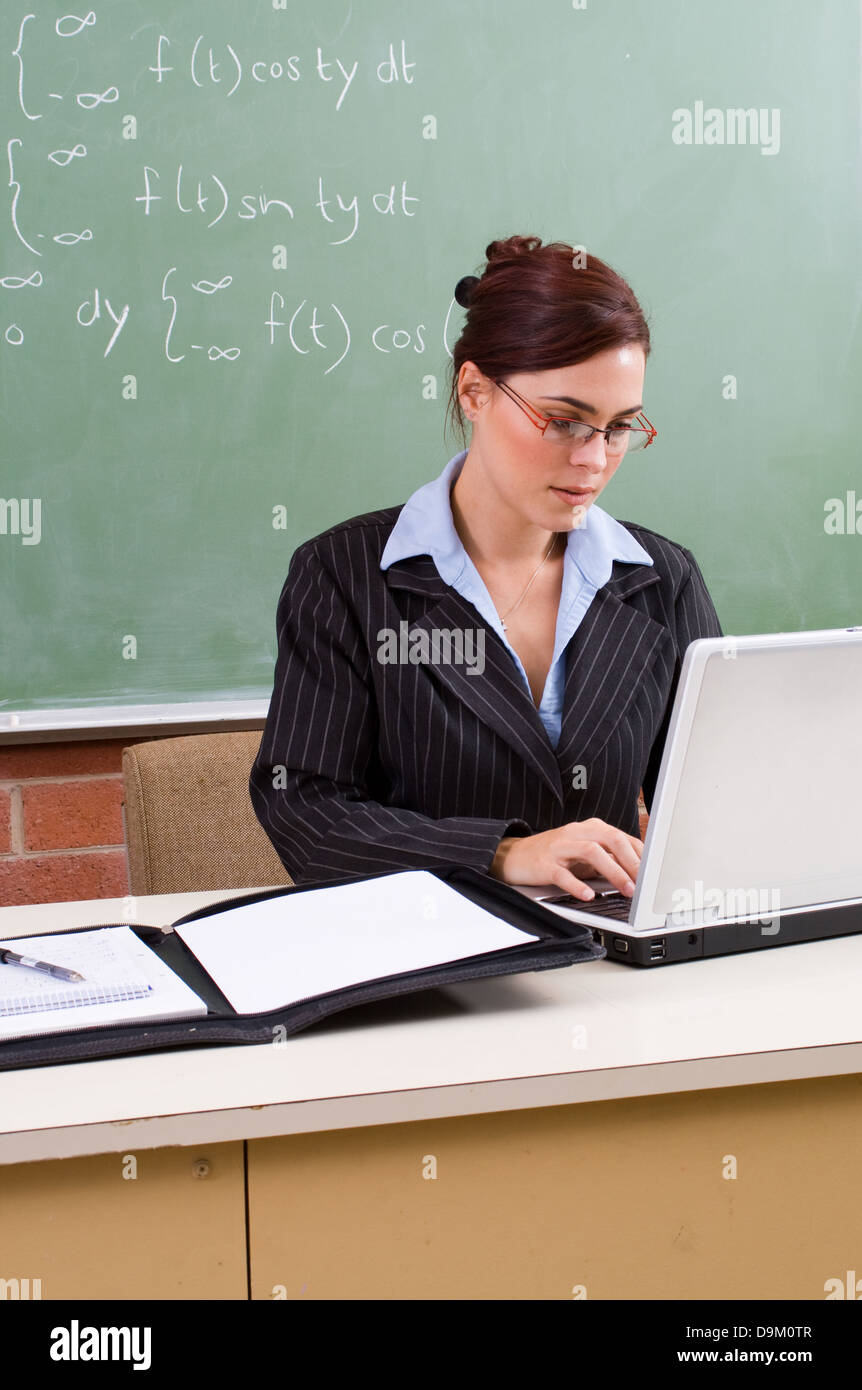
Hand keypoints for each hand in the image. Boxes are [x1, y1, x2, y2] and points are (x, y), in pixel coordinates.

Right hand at [490, 818, 643, 900]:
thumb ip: (607, 859)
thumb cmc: (553, 855)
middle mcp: (576, 833)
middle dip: (631, 861)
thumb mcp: (583, 853)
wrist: (514, 856)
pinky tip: (588, 895)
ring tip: (626, 889)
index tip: (653, 872)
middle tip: (643, 882)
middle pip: (611, 839)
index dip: (641, 855)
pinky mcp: (545, 863)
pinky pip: (563, 873)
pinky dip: (577, 884)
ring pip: (591, 852)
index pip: (622, 837)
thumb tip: (635, 873)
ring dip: (613, 871)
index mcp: (589, 828)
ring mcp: (560, 847)